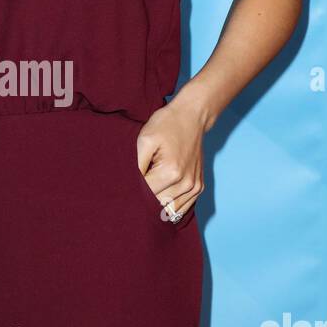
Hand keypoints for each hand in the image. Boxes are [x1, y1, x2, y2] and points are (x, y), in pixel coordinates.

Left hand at [136, 91, 205, 221]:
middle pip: (156, 205)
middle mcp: (186, 183)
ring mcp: (195, 187)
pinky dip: (169, 206)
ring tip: (149, 188)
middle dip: (144, 198)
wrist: (192, 116)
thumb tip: (129, 187)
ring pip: (168, 210)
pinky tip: (161, 195)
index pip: (144, 195)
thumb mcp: (144, 139)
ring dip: (156, 203)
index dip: (133, 190)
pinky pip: (181, 209)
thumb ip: (136, 166)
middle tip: (137, 185)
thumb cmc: (166, 125)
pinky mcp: (199, 188)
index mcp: (171, 172)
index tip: (127, 182)